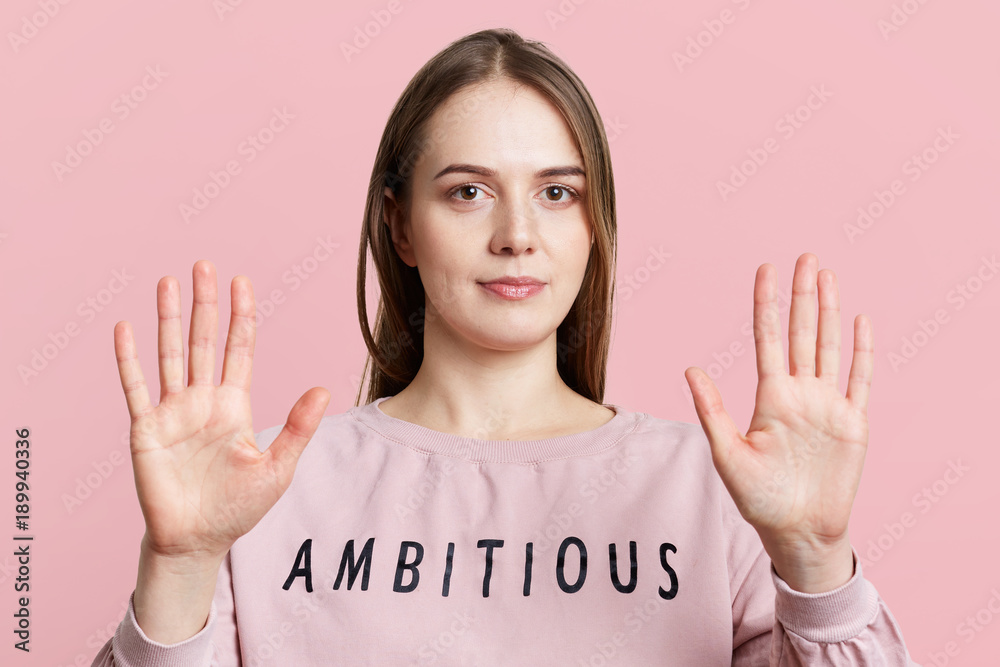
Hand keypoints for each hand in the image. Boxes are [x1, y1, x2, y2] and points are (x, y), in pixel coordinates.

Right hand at [113, 260, 329, 562]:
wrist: (198, 541)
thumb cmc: (239, 507)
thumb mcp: (278, 467)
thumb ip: (297, 427)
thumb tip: (323, 389)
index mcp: (235, 405)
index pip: (239, 349)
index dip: (242, 315)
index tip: (243, 281)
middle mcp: (203, 401)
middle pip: (204, 341)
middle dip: (205, 304)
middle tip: (204, 265)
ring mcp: (173, 412)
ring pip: (170, 354)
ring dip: (167, 319)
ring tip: (168, 282)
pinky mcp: (146, 429)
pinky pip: (135, 388)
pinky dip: (129, 359)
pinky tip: (126, 327)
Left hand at [684, 253, 871, 592]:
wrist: (798, 531)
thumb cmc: (759, 498)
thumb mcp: (728, 454)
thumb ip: (711, 411)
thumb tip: (689, 368)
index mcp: (770, 396)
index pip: (767, 338)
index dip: (767, 303)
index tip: (765, 268)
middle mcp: (800, 393)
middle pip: (802, 332)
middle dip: (803, 295)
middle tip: (805, 256)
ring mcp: (828, 405)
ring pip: (830, 346)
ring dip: (830, 311)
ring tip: (828, 275)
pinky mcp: (853, 423)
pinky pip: (860, 380)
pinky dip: (862, 352)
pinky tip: (861, 322)